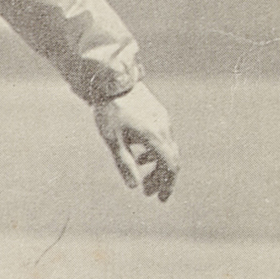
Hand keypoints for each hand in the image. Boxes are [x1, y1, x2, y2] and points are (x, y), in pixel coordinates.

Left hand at [93, 81, 179, 201]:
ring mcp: (162, 119)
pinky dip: (155, 152)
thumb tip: (134, 187)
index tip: (162, 199)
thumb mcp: (112, 140)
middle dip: (161, 179)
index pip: (170, 165)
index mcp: (154, 136)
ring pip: (167, 148)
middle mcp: (163, 127)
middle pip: (170, 159)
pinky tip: (141, 156)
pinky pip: (163, 137)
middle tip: (148, 194)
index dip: (168, 184)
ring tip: (143, 179)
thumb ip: (124, 164)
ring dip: (157, 166)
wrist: (112, 79)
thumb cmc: (109, 110)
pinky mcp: (158, 113)